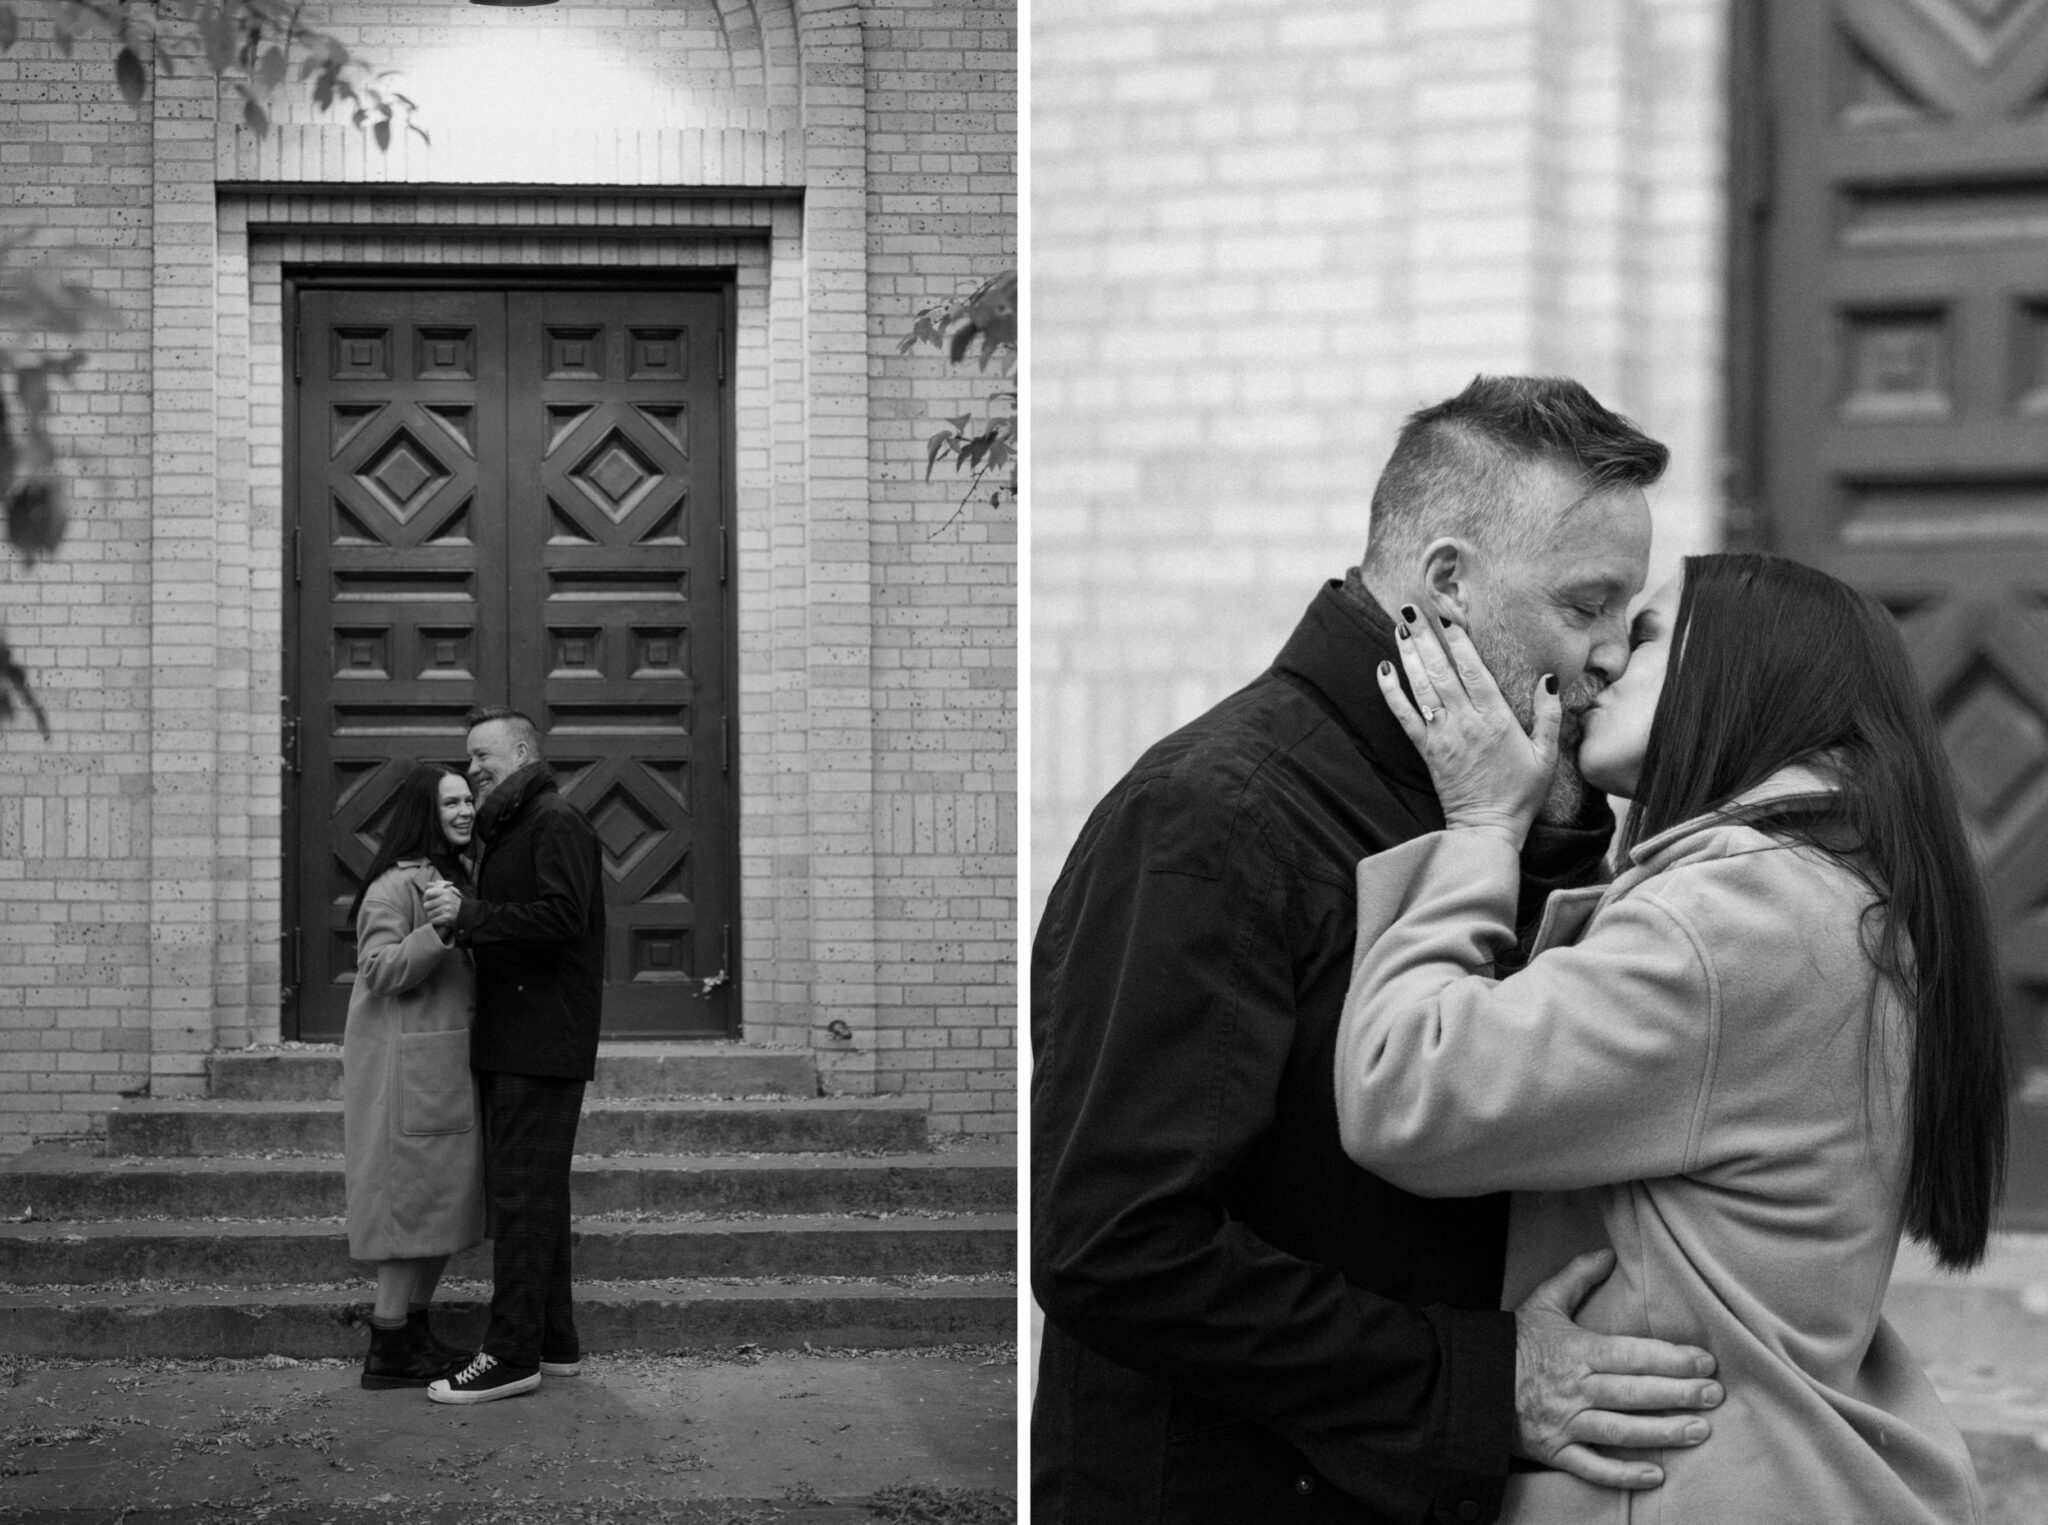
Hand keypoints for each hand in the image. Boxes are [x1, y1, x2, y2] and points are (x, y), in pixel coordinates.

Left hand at [422, 881, 461, 931]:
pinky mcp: (447, 918)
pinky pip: (433, 920)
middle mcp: (446, 899)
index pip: (427, 893)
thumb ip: (439, 886)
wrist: (466, 913)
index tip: (429, 900)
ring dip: (432, 915)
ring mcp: (447, 909)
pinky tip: (440, 918)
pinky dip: (435, 921)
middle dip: (429, 908)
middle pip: (426, 905)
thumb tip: (428, 884)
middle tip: (434, 908)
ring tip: (438, 914)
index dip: (426, 897)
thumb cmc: (453, 901)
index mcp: (446, 891)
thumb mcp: (449, 890)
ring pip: (429, 914)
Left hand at [1377, 607, 1559, 846]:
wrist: (1487, 828)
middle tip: (1412, 608)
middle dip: (1426, 637)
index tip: (1449, 616)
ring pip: (1421, 687)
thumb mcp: (1547, 755)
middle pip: (1442, 671)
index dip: (1460, 642)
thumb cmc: (1521, 793)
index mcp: (1497, 719)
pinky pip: (1404, 716)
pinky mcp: (1426, 750)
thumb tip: (1548, 679)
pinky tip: (1383, 669)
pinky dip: (1391, 692)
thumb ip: (1548, 715)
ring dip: (1409, 655)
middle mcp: (1466, 722)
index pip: (1475, 671)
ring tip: (1400, 627)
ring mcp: (1443, 735)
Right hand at [1514, 1249, 1721, 1489]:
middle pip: (1634, 1393)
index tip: (1704, 1362)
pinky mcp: (1555, 1450)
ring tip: (1700, 1431)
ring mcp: (1565, 1422)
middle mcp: (1575, 1388)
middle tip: (1714, 1396)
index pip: (1632, 1355)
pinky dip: (1623, 1474)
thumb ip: (1576, 1277)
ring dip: (1663, 1433)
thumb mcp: (1542, 1302)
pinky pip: (1593, 1467)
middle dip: (1678, 1394)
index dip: (1671, 1359)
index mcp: (1576, 1351)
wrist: (1470, 1381)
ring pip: (1622, 1430)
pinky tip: (1656, 1475)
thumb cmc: (1513, 1342)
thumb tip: (1607, 1254)